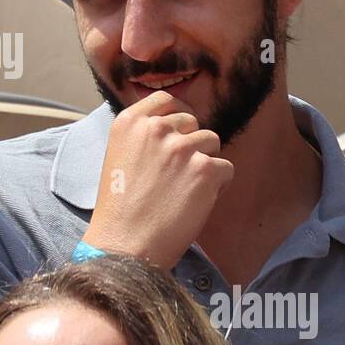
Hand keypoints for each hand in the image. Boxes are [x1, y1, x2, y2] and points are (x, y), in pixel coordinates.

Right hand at [82, 90, 232, 270]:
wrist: (125, 244)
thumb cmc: (120, 209)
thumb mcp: (119, 157)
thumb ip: (142, 137)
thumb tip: (172, 128)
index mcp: (130, 122)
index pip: (166, 100)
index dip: (177, 115)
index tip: (179, 132)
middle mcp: (156, 128)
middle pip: (192, 122)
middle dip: (191, 143)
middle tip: (177, 174)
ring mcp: (181, 147)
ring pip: (212, 142)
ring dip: (205, 163)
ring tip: (185, 190)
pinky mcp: (205, 169)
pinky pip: (226, 168)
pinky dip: (218, 185)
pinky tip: (196, 202)